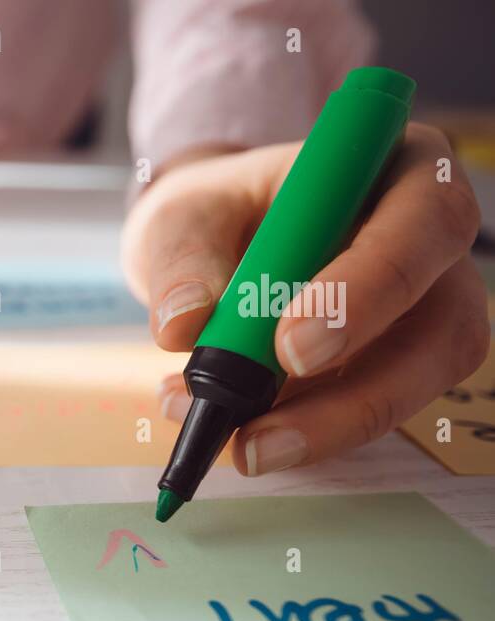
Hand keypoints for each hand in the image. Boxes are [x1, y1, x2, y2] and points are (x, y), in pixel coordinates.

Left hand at [122, 124, 488, 475]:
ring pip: (413, 385)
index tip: (288, 346)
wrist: (214, 244)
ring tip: (242, 446)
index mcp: (400, 170)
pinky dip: (307, 433)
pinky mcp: (400, 368)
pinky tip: (244, 437)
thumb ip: (182, 260)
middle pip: (442, 324)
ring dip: (327, 428)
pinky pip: (372, 413)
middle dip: (356, 391)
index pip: (420, 222)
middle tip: (262, 431)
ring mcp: (427, 310)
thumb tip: (184, 324)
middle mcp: (433, 243)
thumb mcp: (183, 214)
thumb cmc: (217, 213)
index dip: (366, 289)